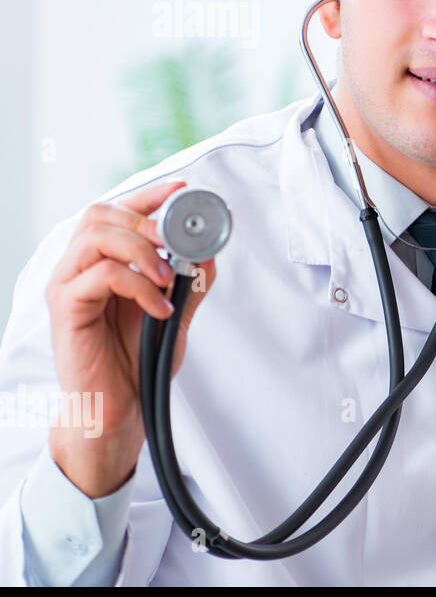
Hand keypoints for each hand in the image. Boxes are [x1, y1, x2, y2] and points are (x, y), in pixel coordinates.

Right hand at [45, 180, 217, 497]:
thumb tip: (209, 251)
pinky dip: (137, 286)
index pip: (118, 213)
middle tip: (175, 244)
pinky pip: (99, 276)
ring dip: (140, 250)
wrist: (121, 407)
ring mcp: (68, 287)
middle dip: (145, 221)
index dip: (150, 196)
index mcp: (103, 262)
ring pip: (95, 237)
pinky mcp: (66, 309)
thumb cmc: (141, 359)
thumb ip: (188, 281)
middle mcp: (79, 268)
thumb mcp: (176, 313)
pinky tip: (159, 308)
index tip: (184, 190)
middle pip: (100, 215)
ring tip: (166, 278)